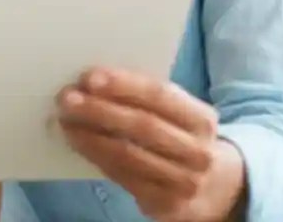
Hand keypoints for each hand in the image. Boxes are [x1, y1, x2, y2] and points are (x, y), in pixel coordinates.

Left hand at [56, 68, 245, 221]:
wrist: (217, 188)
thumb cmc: (183, 138)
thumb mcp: (181, 116)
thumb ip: (148, 100)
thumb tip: (94, 83)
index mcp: (202, 119)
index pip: (161, 95)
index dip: (124, 84)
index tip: (90, 77)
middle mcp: (199, 151)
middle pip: (143, 126)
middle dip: (100, 110)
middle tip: (67, 99)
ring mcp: (185, 182)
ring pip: (128, 155)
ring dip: (90, 136)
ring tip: (65, 121)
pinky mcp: (166, 205)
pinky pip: (123, 177)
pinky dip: (96, 157)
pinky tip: (78, 143)